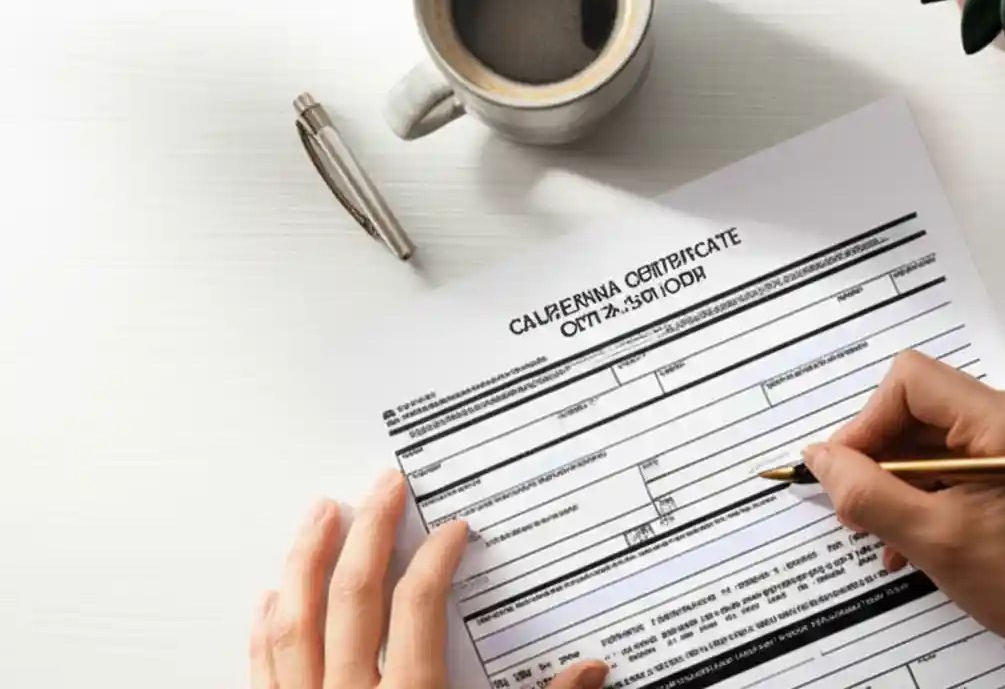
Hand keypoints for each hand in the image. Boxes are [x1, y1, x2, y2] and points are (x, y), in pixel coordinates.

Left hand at [250, 470, 609, 688]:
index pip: (418, 606)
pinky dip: (266, 624)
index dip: (436, 558)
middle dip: (369, 530)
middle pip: (352, 595)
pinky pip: (261, 666)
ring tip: (320, 514)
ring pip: (292, 618)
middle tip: (381, 487)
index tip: (452, 531)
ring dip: (305, 559)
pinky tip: (271, 595)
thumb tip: (591, 672)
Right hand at [805, 350, 1004, 687]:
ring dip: (899, 481)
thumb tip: (819, 458)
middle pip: (919, 409)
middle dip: (880, 459)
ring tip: (882, 532)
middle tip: (855, 509)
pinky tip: (912, 533)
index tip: (845, 472)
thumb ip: (866, 493)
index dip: (867, 423)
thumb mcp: (932, 539)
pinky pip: (955, 454)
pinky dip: (927, 488)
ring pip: (932, 435)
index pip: (911, 382)